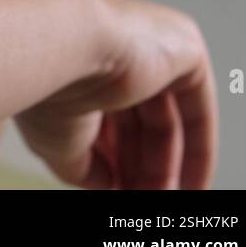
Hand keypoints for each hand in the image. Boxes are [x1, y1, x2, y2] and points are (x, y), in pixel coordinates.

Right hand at [17, 0, 217, 188]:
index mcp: (77, 66)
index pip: (102, 123)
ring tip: (156, 201)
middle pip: (136, 127)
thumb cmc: (47, 85)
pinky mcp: (184, 48)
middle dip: (137, 170)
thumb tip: (106, 186)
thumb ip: (83, 167)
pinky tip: (188, 186)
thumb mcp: (57, 142)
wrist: (63, 45)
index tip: (114, 191)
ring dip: (163, 171)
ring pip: (165, 123)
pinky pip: (197, 109)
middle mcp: (115, 55)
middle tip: (138, 201)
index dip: (109, 162)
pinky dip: (197, 151)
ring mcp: (151, 47)